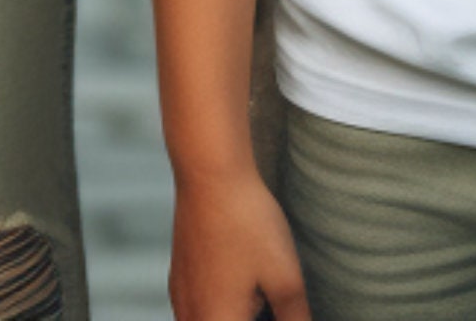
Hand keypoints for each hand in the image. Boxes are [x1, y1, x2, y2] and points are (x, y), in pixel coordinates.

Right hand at [170, 161, 307, 320]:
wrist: (209, 171)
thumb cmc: (247, 223)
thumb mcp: (286, 280)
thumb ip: (296, 320)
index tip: (284, 311)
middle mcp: (191, 316)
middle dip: (256, 320)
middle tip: (278, 305)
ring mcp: (181, 296)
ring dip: (237, 317)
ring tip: (265, 301)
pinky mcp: (179, 276)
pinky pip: (198, 312)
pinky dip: (222, 311)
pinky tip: (246, 291)